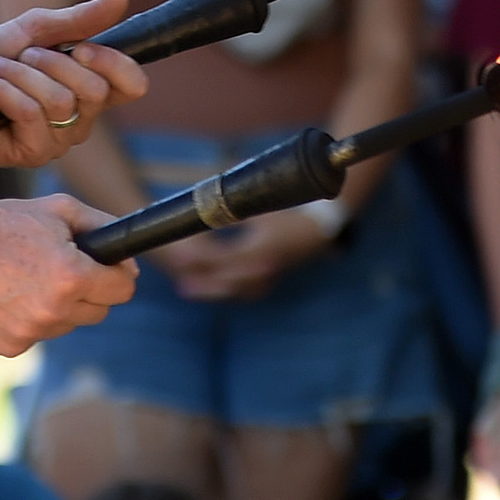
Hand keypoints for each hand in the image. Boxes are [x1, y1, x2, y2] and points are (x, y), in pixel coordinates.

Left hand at [0, 0, 147, 171]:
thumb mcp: (35, 29)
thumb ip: (79, 20)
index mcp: (90, 89)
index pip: (131, 85)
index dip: (113, 63)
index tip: (80, 46)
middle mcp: (81, 119)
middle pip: (94, 90)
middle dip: (51, 62)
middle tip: (22, 54)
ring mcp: (57, 140)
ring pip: (59, 101)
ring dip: (18, 74)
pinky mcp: (31, 154)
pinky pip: (29, 114)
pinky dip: (2, 89)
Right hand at [0, 194, 138, 356]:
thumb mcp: (56, 209)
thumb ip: (101, 228)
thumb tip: (129, 258)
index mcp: (71, 276)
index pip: (123, 289)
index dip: (116, 274)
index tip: (106, 268)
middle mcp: (54, 311)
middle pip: (99, 312)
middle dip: (89, 291)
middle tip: (62, 269)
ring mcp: (30, 334)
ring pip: (67, 325)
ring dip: (58, 307)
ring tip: (26, 279)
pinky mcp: (8, 348)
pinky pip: (36, 335)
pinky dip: (28, 319)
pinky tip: (7, 296)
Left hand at [156, 209, 333, 302]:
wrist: (319, 229)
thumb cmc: (290, 213)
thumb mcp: (261, 208)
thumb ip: (235, 212)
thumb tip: (208, 211)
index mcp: (259, 250)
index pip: (223, 258)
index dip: (201, 258)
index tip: (182, 256)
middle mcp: (263, 268)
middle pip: (226, 281)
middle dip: (202, 281)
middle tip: (180, 283)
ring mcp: (269, 276)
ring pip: (235, 290)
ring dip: (212, 290)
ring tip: (188, 289)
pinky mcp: (272, 278)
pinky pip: (247, 291)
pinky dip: (229, 291)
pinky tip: (216, 288)